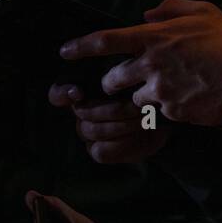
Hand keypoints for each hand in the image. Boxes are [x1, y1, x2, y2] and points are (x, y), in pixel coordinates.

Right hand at [47, 84, 170, 163]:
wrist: (164, 117)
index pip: (57, 95)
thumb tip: (112, 74)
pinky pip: (102, 150)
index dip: (62, 94)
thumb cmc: (146, 92)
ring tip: (144, 118)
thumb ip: (120, 72)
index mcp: (83, 90)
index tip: (78, 92)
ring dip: (123, 124)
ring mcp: (87, 132)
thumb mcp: (137, 76)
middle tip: (138, 105)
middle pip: (83, 112)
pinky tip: (140, 135)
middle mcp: (80, 111)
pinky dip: (124, 143)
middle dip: (114, 109)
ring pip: (93, 130)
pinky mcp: (98, 150)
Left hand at [60, 0, 221, 125]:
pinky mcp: (173, 113)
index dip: (80, 46)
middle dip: (113, 82)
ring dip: (144, 97)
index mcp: (154, 38)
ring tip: (169, 89)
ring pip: (135, 100)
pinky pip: (160, 114)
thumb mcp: (202, 11)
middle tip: (125, 80)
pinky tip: (187, 100)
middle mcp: (151, 66)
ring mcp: (160, 92)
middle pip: (112, 80)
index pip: (105, 41)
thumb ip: (170, 9)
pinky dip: (168, 109)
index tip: (65, 51)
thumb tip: (149, 15)